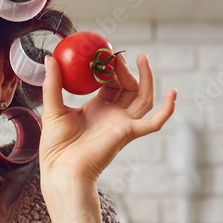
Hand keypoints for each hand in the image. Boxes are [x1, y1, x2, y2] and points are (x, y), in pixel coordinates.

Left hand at [38, 52, 175, 185]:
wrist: (60, 169)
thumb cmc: (54, 146)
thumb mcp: (52, 109)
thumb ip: (53, 84)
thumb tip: (49, 58)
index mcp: (97, 109)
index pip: (110, 83)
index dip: (111, 68)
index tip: (106, 53)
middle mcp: (112, 115)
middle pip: (128, 87)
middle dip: (125, 70)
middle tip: (117, 55)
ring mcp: (123, 124)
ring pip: (143, 97)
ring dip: (146, 78)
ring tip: (141, 59)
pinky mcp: (129, 134)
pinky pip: (154, 123)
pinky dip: (167, 110)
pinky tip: (173, 93)